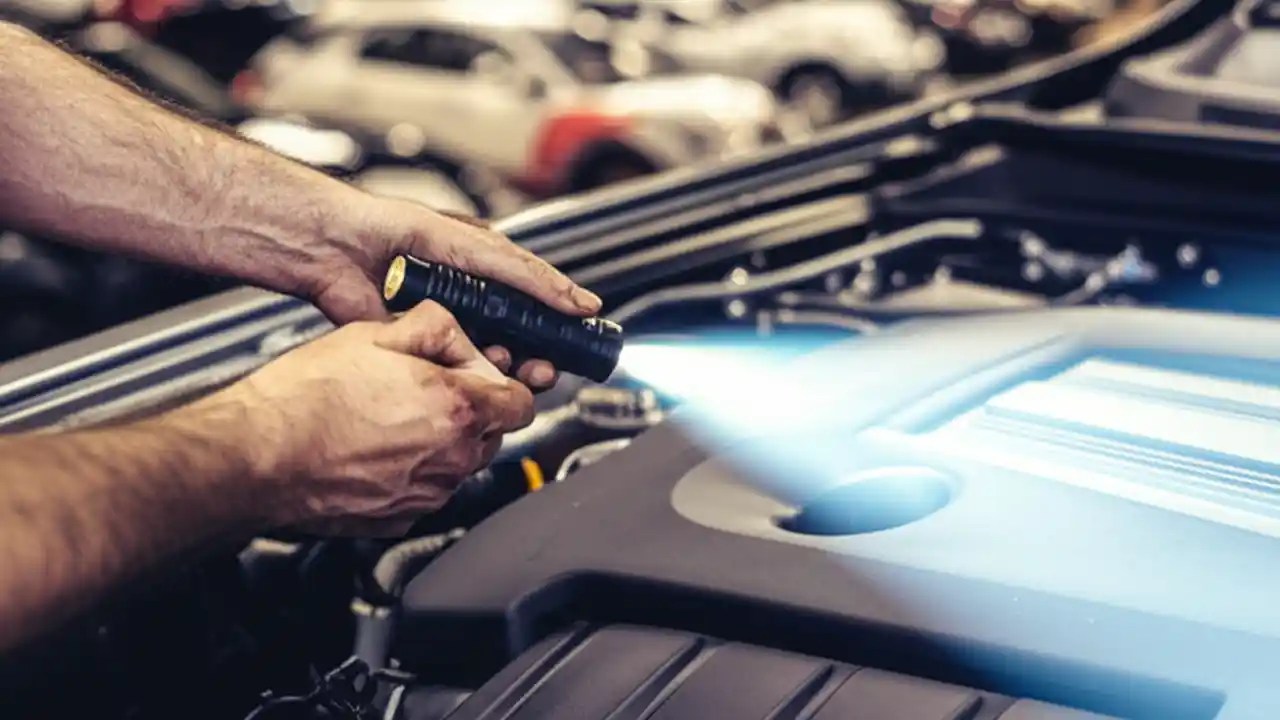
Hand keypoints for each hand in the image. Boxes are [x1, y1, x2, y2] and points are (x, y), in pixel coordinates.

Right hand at [212, 301, 534, 535]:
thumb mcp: (376, 333)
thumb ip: (436, 328)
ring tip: (389, 415)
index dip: (502, 382)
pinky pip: (424, 489)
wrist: (256, 456)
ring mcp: (427, 495)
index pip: (521, 401)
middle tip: (425, 387)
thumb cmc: (306, 398)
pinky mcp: (399, 519)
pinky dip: (411, 470)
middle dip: (470, 409)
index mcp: (458, 409)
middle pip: (492, 433)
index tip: (479, 373)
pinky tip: (373, 447)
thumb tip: (458, 334)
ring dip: (440, 439)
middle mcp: (452, 460)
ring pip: (459, 463)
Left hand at [307, 196, 596, 389]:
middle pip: (516, 340)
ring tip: (517, 367)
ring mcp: (443, 323)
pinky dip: (468, 370)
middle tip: (546, 369)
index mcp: (485, 272)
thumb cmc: (398, 230)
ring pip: (487, 357)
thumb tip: (579, 302)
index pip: (535, 306)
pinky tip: (480, 368)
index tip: (578, 344)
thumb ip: (528, 276)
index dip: (559, 327)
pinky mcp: (417, 344)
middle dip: (536, 357)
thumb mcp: (478, 248)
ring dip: (505, 366)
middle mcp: (466, 300)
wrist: (337, 247)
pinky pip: (451, 366)